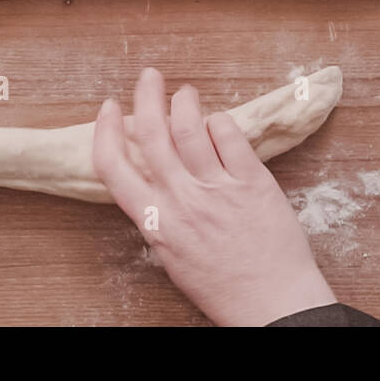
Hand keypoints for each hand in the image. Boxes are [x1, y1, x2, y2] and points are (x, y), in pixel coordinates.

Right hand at [92, 67, 335, 325]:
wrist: (273, 304)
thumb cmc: (224, 288)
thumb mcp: (174, 256)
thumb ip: (161, 216)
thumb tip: (154, 177)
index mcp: (157, 223)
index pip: (114, 167)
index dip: (106, 131)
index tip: (108, 108)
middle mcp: (183, 200)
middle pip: (153, 134)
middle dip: (146, 96)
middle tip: (148, 76)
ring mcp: (218, 189)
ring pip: (190, 128)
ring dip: (184, 102)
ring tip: (185, 92)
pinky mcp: (253, 182)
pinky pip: (231, 136)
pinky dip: (219, 121)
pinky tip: (218, 121)